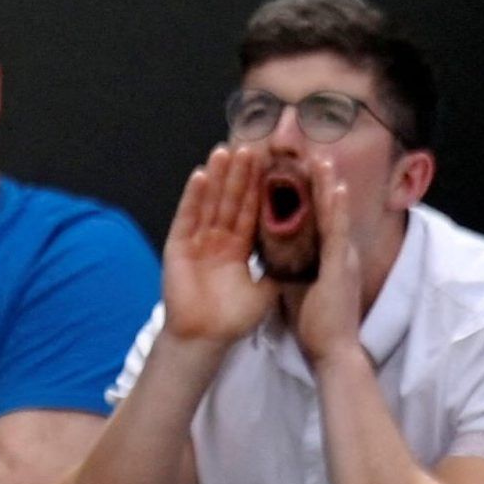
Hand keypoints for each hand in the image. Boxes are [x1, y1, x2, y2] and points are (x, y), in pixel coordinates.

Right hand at [160, 144, 277, 346]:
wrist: (205, 338)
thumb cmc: (234, 319)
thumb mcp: (267, 291)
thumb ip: (280, 268)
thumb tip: (305, 250)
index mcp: (239, 248)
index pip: (252, 212)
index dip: (260, 188)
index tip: (270, 164)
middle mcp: (217, 240)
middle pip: (231, 201)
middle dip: (240, 175)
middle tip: (249, 146)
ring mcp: (196, 240)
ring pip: (210, 203)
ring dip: (217, 177)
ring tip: (225, 150)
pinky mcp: (178, 245)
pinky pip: (187, 216)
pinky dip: (193, 196)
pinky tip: (201, 175)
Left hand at [293, 157, 366, 368]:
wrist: (332, 350)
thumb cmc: (317, 321)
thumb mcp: (301, 284)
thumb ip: (294, 265)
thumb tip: (277, 251)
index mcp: (328, 256)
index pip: (317, 218)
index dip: (310, 195)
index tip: (302, 172)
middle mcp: (338, 252)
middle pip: (327, 210)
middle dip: (322, 183)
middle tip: (316, 155)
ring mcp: (343, 257)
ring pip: (335, 215)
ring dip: (330, 186)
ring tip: (325, 160)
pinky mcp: (342, 267)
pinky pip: (337, 233)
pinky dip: (336, 210)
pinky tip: (335, 189)